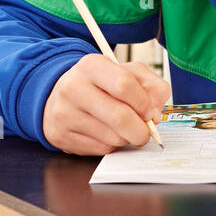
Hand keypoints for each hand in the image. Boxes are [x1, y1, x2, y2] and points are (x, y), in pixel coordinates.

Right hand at [42, 53, 170, 155]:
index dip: (144, 103)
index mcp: (91, 66)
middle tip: (145, 131)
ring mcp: (64, 113)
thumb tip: (155, 113)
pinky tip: (107, 133)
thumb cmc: (100, 84)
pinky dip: (112, 145)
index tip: (150, 112)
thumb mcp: (126, 73)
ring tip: (123, 129)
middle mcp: (73, 88)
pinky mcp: (61, 136)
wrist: (59, 96)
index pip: (124, 84)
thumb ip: (150, 86)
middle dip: (141, 130)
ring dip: (127, 138)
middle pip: (120, 117)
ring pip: (112, 137)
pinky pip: (100, 149)